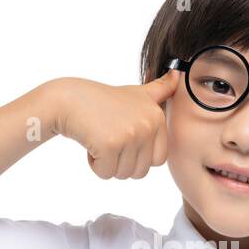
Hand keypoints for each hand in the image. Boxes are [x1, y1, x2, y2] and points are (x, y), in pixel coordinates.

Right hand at [53, 70, 180, 179]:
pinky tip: (91, 143)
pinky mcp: (110, 145)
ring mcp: (130, 135)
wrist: (69, 99)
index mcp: (158, 117)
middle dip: (122, 162)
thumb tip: (179, 74)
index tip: (123, 136)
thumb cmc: (102, 101)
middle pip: (141, 171)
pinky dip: (95, 164)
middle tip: (109, 138)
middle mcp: (148, 125)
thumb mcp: (137, 93)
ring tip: (100, 138)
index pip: (157, 160)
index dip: (138, 155)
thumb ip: (160, 89)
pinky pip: (106, 173)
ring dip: (108, 163)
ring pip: (123, 174)